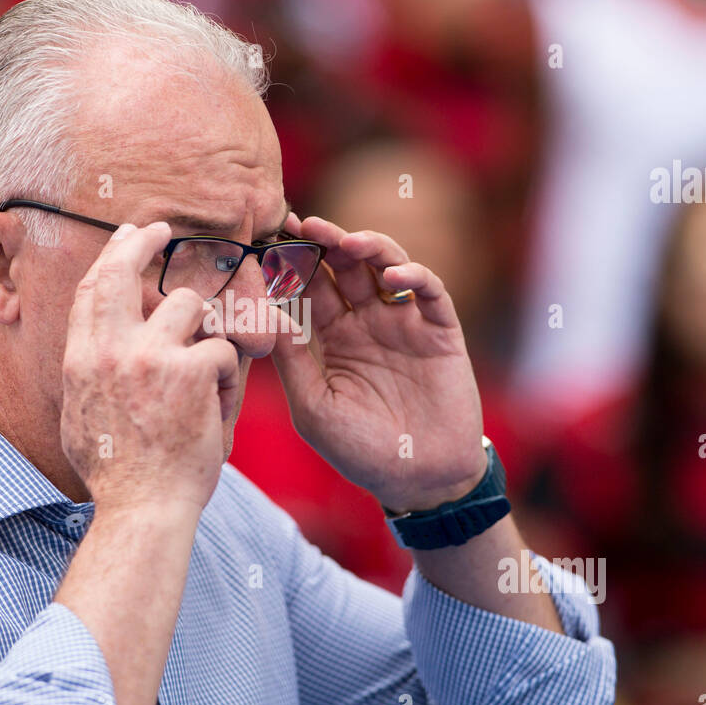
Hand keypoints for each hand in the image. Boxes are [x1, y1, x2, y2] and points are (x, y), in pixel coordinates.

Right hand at [60, 222, 240, 514]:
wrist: (142, 509)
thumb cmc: (119, 476)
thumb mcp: (82, 418)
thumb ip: (90, 374)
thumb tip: (96, 346)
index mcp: (80, 361)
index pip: (91, 290)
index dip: (109, 257)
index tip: (125, 239)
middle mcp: (108, 350)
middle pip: (122, 272)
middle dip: (142, 242)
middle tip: (161, 228)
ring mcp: (149, 357)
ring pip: (188, 306)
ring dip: (205, 332)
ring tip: (205, 376)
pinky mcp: (190, 370)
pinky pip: (223, 351)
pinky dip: (227, 381)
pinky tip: (217, 411)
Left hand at [272, 215, 486, 513]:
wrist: (420, 479)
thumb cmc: (360, 449)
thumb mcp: (314, 407)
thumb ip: (292, 360)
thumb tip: (264, 315)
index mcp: (334, 337)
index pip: (312, 286)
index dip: (295, 262)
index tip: (273, 239)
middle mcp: (368, 321)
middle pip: (346, 266)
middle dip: (326, 241)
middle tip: (305, 224)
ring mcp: (406, 322)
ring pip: (386, 266)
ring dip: (368, 247)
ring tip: (346, 242)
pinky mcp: (441, 330)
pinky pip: (430, 291)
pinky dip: (415, 276)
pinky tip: (394, 277)